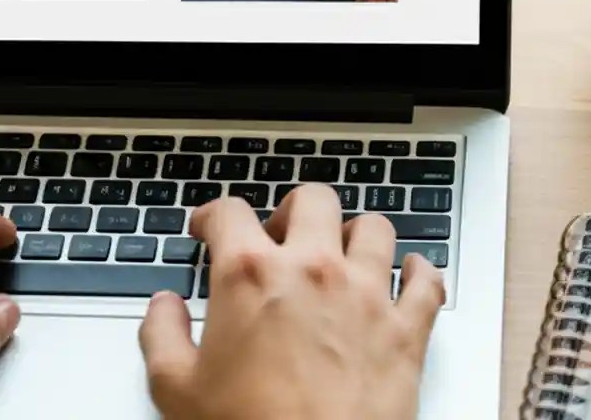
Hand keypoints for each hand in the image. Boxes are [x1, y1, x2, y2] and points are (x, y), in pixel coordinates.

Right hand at [139, 184, 445, 419]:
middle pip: (312, 200)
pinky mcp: (407, 330)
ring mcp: (366, 296)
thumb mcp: (176, 390)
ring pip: (374, 229)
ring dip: (355, 233)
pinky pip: (428, 282)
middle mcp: (313, 271)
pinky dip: (420, 272)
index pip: (230, 212)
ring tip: (341, 251)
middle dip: (292, 211)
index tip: (212, 227)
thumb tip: (163, 309)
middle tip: (280, 235)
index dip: (214, 215)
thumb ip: (162, 336)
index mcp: (251, 276)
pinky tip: (410, 273)